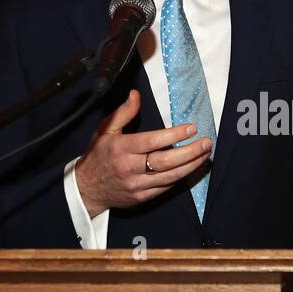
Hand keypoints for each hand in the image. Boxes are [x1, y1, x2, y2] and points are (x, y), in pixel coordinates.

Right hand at [74, 89, 212, 217]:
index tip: (191, 128)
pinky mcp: (141, 197)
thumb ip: (123, 112)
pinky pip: (165, 187)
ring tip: (205, 154)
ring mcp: (137, 184)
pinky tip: (191, 168)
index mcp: (121, 148)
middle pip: (166, 161)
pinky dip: (180, 177)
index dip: (174, 135)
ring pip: (170, 176)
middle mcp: (130, 167)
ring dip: (191, 165)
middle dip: (190, 152)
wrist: (86, 189)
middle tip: (206, 142)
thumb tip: (135, 94)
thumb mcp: (105, 130)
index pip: (152, 141)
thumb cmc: (98, 156)